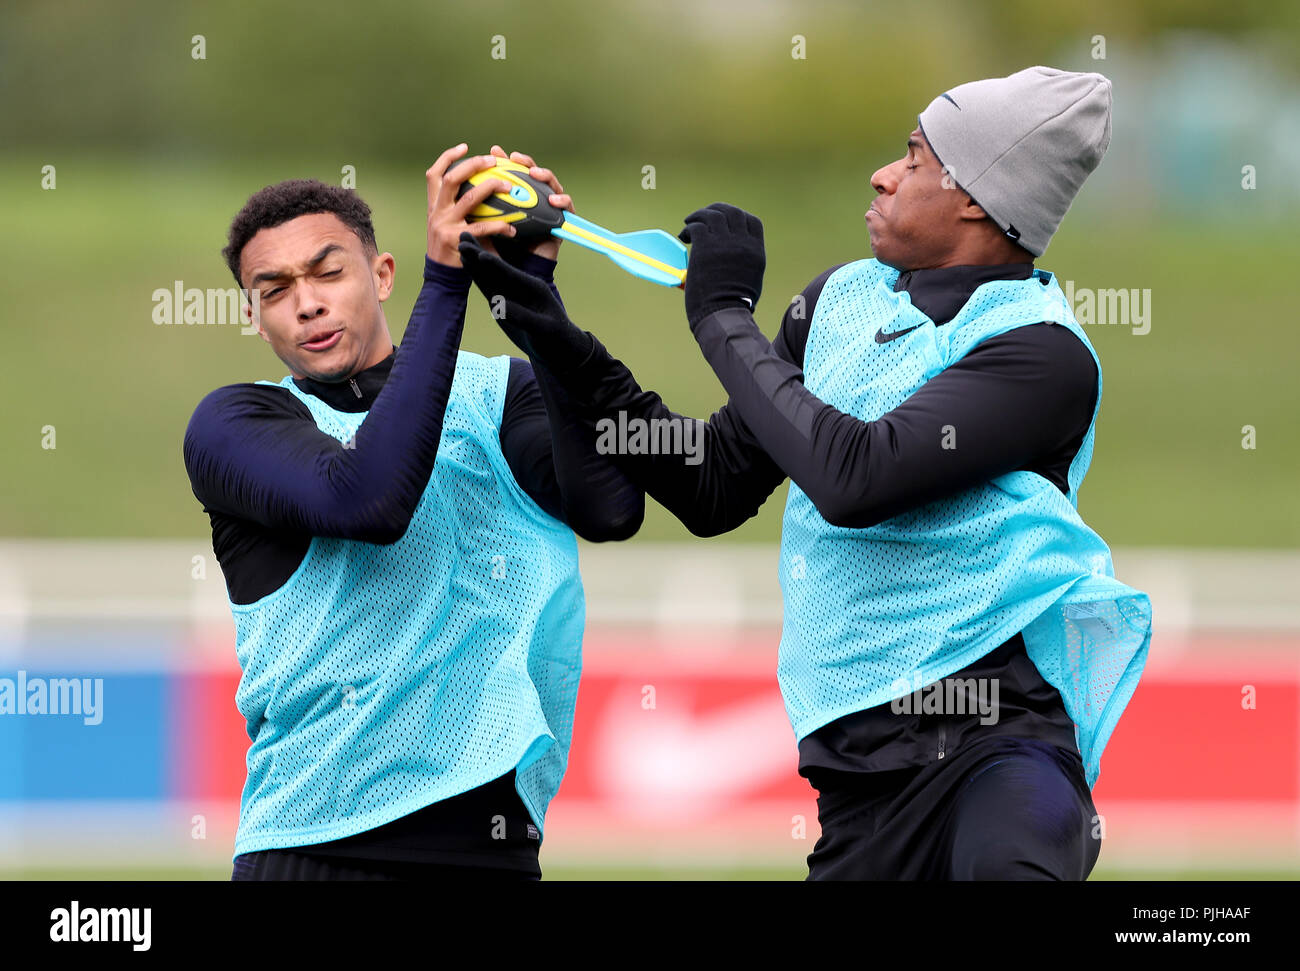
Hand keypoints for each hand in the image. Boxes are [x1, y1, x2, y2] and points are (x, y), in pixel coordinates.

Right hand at [425, 144, 517, 266]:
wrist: (443, 279)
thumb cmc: (451, 250)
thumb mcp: (447, 225)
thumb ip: (457, 208)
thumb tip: (481, 186)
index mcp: (434, 206)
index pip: (435, 174)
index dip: (448, 158)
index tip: (464, 147)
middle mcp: (437, 212)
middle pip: (452, 179)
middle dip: (473, 165)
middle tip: (493, 160)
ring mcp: (445, 226)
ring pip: (469, 198)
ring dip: (491, 188)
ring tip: (508, 185)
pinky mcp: (457, 241)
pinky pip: (483, 229)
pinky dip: (500, 227)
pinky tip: (512, 229)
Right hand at [458, 233, 592, 372]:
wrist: (557, 345)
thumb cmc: (555, 336)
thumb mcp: (543, 329)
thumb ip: (523, 317)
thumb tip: (499, 305)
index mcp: (533, 287)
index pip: (511, 274)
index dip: (496, 265)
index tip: (481, 255)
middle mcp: (520, 285)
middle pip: (496, 268)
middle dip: (479, 253)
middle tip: (463, 236)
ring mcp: (510, 292)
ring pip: (489, 274)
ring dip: (475, 260)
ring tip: (461, 244)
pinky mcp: (503, 300)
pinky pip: (487, 285)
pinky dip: (477, 275)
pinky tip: (467, 263)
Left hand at [487, 145, 573, 262]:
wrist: (518, 272)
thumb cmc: (501, 250)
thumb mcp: (484, 227)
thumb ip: (476, 212)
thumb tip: (459, 191)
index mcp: (516, 199)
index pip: (512, 174)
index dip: (505, 161)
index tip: (495, 152)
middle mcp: (533, 200)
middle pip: (532, 174)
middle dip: (525, 162)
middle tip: (516, 158)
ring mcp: (548, 208)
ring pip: (551, 184)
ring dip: (545, 175)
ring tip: (535, 174)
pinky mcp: (561, 220)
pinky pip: (567, 207)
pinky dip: (563, 200)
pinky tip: (554, 200)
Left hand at [677, 202, 764, 325]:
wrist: (723, 314)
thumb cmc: (734, 305)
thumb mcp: (750, 280)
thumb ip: (744, 263)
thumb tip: (731, 259)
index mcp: (756, 251)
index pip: (752, 221)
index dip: (738, 216)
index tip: (725, 221)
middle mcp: (742, 243)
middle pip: (732, 212)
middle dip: (716, 210)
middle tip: (703, 217)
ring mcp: (724, 243)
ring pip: (713, 215)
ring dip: (699, 215)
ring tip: (689, 223)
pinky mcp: (705, 247)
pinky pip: (697, 226)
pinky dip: (689, 227)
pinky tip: (684, 236)